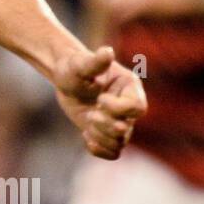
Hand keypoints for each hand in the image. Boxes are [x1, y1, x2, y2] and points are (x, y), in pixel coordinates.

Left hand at [52, 45, 146, 159]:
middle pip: (128, 127)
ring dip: (101, 137)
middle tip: (91, 114)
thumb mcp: (81, 64)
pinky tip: (85, 136)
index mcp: (129, 87)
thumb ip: (95, 61)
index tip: (99, 99)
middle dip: (107, 125)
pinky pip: (113, 152)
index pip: (137, 107)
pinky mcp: (106, 132)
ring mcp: (118, 120)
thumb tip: (107, 51)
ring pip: (120, 142)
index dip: (118, 108)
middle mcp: (128, 106)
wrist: (66, 80)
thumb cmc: (75, 67)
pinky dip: (100, 150)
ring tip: (87, 124)